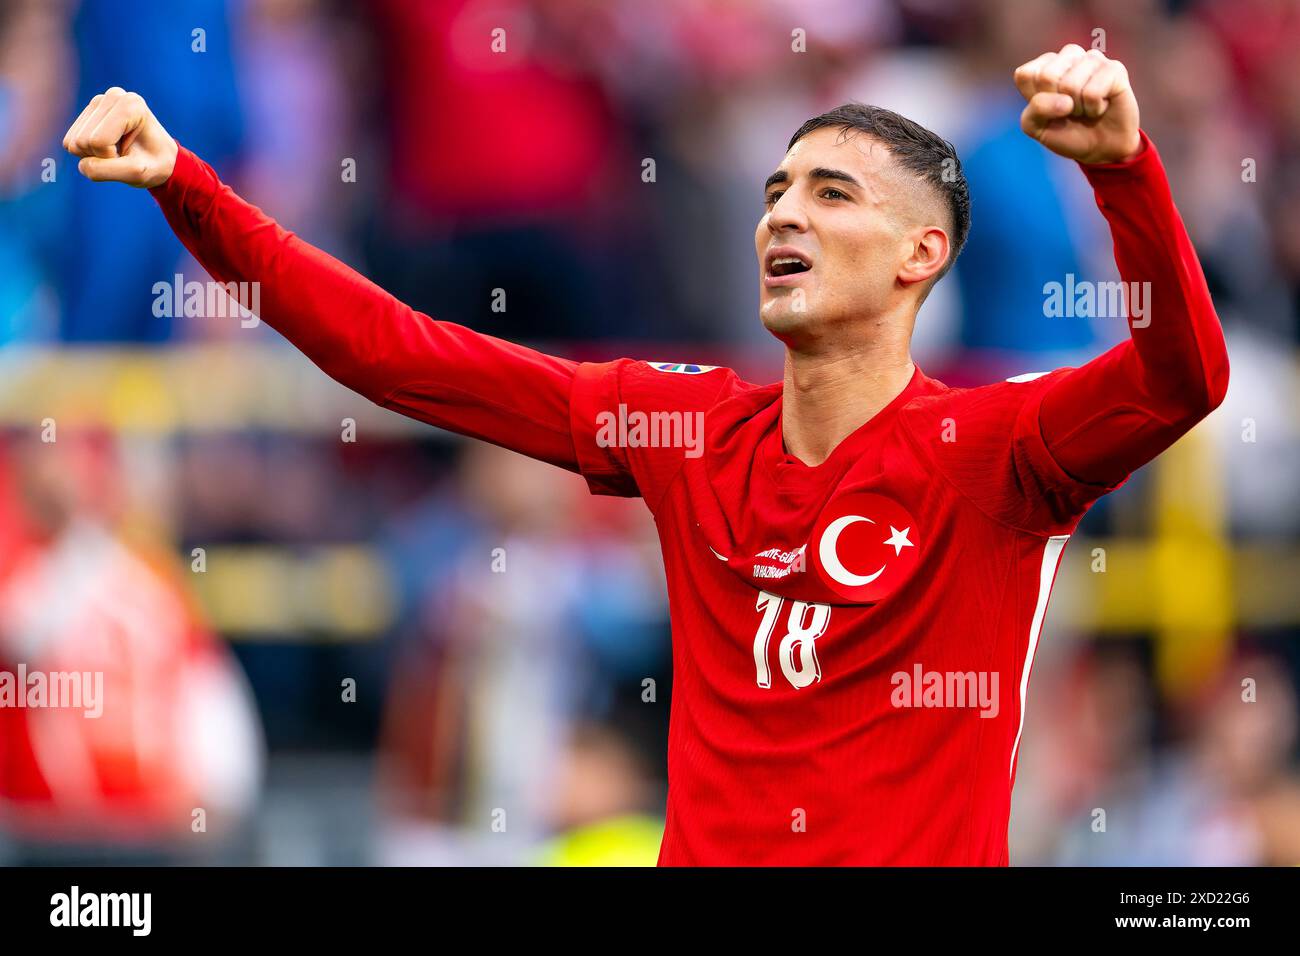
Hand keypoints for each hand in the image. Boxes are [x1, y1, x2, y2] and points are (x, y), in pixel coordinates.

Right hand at [62, 87, 177, 187]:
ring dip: (94, 155)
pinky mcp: (87, 113)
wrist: (159, 158)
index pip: (99, 141)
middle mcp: (113, 96)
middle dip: (102, 157)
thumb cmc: (155, 165)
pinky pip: (70, 143)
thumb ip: (109, 171)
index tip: (133, 155)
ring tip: (118, 150)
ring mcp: (97, 102)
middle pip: (83, 141)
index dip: (112, 158)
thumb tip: (82, 164)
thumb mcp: (139, 174)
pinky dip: (88, 152)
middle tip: (125, 154)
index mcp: (131, 104)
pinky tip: (108, 146)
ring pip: (73, 143)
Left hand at [1014, 45, 1140, 163]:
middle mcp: (1068, 56)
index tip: (1048, 109)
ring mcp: (1092, 59)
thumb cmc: (1065, 132)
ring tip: (1086, 107)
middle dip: (1056, 104)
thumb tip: (1065, 101)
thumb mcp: (1037, 127)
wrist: (1099, 148)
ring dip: (1077, 108)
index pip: (1025, 75)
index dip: (1035, 100)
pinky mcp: (1114, 68)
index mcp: (1044, 65)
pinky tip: (1101, 106)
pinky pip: (1093, 92)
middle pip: (1047, 76)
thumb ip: (1035, 109)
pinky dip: (1094, 108)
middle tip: (1069, 110)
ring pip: (1071, 85)